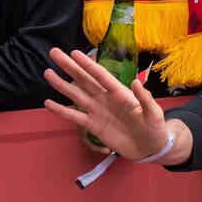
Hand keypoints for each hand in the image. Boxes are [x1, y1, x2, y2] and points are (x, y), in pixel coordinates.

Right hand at [43, 47, 190, 165]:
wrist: (149, 148)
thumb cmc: (154, 128)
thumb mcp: (154, 113)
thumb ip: (145, 99)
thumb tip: (136, 82)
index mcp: (120, 92)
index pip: (101, 75)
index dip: (88, 64)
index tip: (74, 53)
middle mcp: (105, 98)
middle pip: (84, 80)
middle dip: (69, 67)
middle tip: (54, 53)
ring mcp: (98, 111)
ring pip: (76, 95)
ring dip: (62, 85)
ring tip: (47, 73)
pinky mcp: (93, 126)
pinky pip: (75, 117)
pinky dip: (62, 110)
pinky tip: (49, 103)